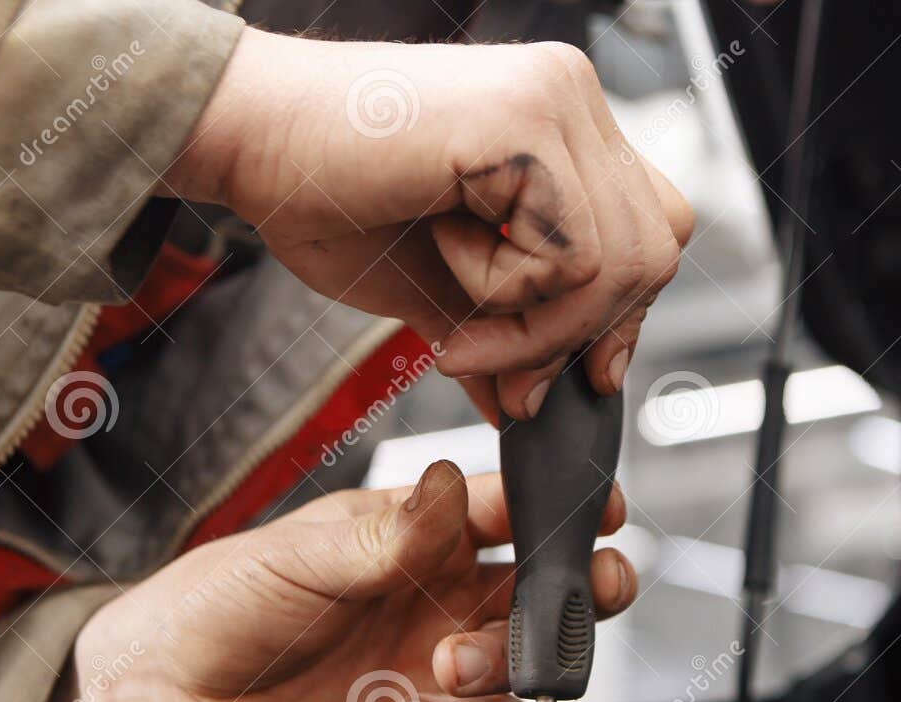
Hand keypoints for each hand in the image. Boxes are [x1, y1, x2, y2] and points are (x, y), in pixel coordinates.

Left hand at [30, 462, 634, 701]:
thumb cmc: (217, 608)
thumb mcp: (295, 557)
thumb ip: (382, 537)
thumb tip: (447, 489)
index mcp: (417, 535)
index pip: (509, 509)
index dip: (560, 505)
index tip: (596, 508)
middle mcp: (440, 597)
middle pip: (548, 588)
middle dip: (583, 586)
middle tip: (586, 587)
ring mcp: (438, 665)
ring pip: (528, 662)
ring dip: (508, 663)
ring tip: (446, 665)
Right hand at [167, 30, 693, 419]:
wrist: (245, 139)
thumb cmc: (323, 194)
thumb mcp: (435, 290)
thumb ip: (499, 338)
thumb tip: (528, 405)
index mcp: (562, 123)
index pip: (650, 233)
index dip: (618, 315)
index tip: (564, 373)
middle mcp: (570, 97)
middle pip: (655, 250)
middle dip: (581, 336)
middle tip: (499, 368)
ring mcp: (554, 99)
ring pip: (620, 262)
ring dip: (537, 326)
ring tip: (458, 324)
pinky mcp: (524, 119)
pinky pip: (568, 252)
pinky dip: (507, 292)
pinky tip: (443, 256)